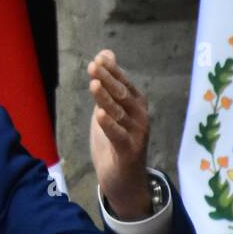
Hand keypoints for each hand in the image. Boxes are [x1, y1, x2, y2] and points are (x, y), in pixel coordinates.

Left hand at [87, 49, 151, 218]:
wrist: (124, 180)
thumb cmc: (116, 142)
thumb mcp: (108, 110)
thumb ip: (106, 85)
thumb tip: (105, 53)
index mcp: (136, 105)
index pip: (124, 83)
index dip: (112, 71)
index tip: (98, 58)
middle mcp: (140, 117)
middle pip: (122, 95)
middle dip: (108, 79)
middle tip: (93, 66)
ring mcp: (137, 134)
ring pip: (119, 113)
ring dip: (106, 99)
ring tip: (94, 85)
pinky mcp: (130, 151)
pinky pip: (119, 136)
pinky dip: (109, 125)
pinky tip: (100, 115)